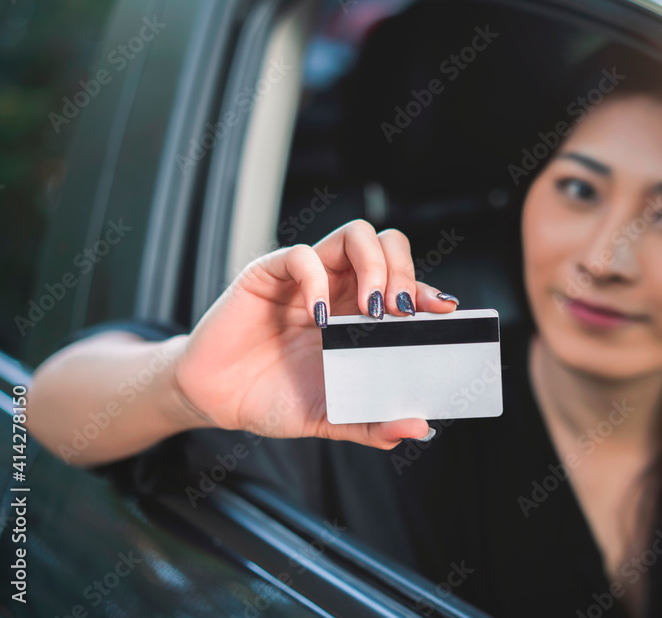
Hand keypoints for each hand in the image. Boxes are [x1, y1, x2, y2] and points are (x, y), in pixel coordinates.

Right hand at [170, 220, 458, 448]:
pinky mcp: (269, 274)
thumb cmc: (275, 399)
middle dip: (404, 271)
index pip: (406, 283)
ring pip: (356, 235)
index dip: (427, 291)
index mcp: (361, 313)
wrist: (217, 401)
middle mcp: (340, 286)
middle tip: (399, 313)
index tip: (444, 311)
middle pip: (389, 245)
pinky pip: (302, 256)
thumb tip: (420, 427)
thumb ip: (373, 422)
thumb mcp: (332, 417)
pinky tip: (319, 317)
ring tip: (371, 310)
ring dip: (374, 266)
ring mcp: (307, 276)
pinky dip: (317, 280)